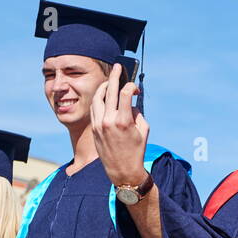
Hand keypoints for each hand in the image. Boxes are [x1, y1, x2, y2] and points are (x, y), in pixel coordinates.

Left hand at [91, 64, 149, 187]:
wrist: (122, 171)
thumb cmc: (136, 151)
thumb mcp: (143, 130)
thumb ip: (136, 113)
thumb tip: (128, 103)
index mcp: (123, 121)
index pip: (124, 94)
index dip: (131, 87)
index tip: (135, 89)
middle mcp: (108, 121)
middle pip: (110, 91)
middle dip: (114, 76)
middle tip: (117, 66)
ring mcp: (98, 124)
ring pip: (98, 98)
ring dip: (104, 87)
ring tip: (109, 82)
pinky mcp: (94, 129)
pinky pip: (94, 109)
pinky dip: (99, 100)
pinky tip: (104, 96)